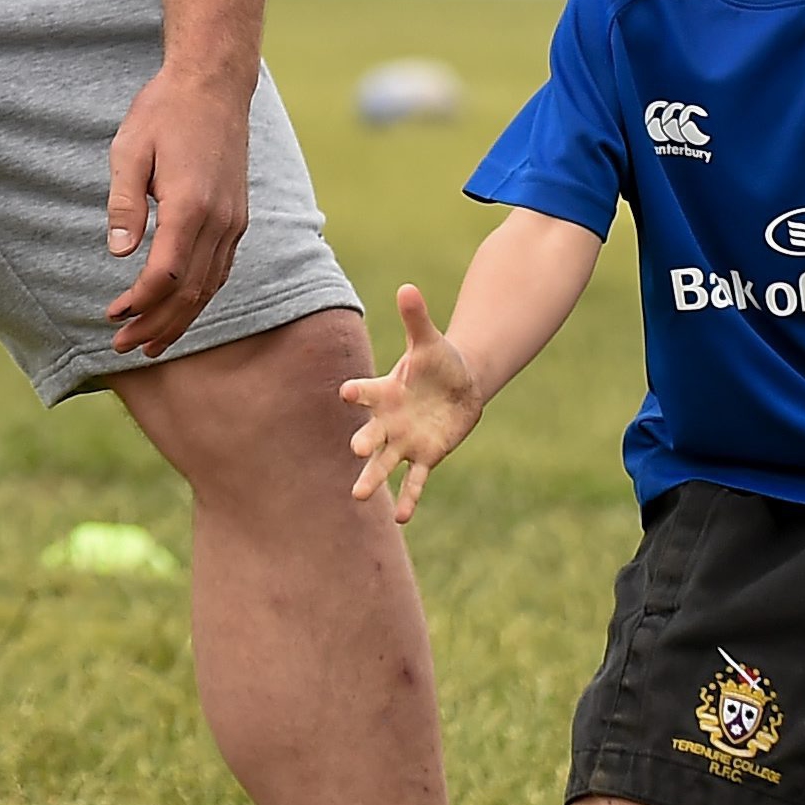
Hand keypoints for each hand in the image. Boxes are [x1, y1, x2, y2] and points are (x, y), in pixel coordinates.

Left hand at [102, 63, 254, 358]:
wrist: (214, 85)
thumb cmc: (164, 113)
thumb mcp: (129, 150)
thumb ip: (124, 204)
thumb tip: (117, 254)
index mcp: (190, 206)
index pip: (166, 276)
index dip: (139, 304)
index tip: (112, 316)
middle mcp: (219, 221)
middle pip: (190, 293)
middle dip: (156, 326)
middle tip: (123, 347)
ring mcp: (234, 221)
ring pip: (209, 288)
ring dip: (179, 320)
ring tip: (151, 343)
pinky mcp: (238, 218)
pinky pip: (221, 270)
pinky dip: (200, 298)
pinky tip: (181, 309)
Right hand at [338, 284, 481, 518]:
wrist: (457, 386)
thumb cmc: (437, 360)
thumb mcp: (429, 340)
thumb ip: (416, 318)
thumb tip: (408, 287)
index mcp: (386, 391)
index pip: (367, 392)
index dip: (358, 392)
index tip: (346, 392)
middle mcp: (389, 421)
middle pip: (372, 433)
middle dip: (365, 442)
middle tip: (357, 450)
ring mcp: (405, 441)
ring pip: (385, 463)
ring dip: (372, 479)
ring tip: (358, 497)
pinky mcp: (425, 457)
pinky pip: (414, 480)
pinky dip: (408, 498)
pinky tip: (400, 517)